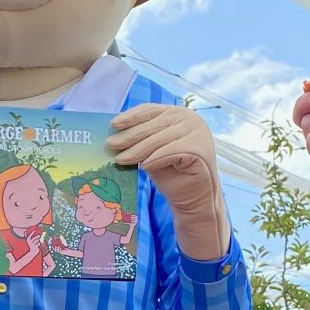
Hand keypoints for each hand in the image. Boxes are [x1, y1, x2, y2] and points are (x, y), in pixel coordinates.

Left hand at [107, 103, 228, 255]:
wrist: (192, 199)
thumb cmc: (171, 174)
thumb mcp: (151, 151)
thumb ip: (141, 139)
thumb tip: (115, 134)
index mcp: (177, 113)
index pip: (150, 111)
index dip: (130, 117)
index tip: (113, 125)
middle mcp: (190, 118)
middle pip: (153, 125)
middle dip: (129, 136)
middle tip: (110, 145)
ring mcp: (197, 132)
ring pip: (159, 139)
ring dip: (137, 150)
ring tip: (120, 159)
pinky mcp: (199, 149)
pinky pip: (170, 152)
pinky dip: (155, 159)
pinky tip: (142, 167)